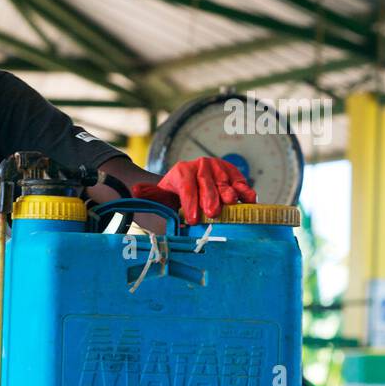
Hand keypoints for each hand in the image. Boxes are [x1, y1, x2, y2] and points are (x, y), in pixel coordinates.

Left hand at [133, 157, 255, 222]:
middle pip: (206, 184)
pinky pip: (240, 181)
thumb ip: (150, 194)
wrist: (189, 182)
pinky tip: (249, 200)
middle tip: (212, 214)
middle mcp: (200, 166)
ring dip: (229, 193)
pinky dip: (245, 190)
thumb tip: (135, 191)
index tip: (192, 219)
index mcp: (181, 171)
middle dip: (209, 199)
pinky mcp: (232, 172)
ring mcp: (217, 168)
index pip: (186, 187)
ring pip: (224, 182)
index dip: (190, 203)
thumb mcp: (160, 195)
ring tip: (231, 204)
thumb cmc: (174, 194)